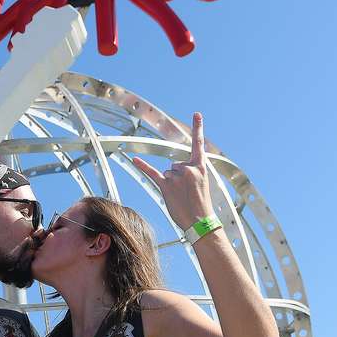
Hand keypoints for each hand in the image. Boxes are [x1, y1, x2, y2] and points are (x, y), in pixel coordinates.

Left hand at [132, 112, 213, 230]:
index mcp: (201, 167)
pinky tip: (134, 159)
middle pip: (176, 165)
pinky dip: (143, 166)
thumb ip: (192, 173)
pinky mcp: (166, 186)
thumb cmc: (201, 206)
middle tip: (186, 193)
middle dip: (179, 177)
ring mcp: (177, 177)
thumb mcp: (202, 185)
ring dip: (171, 184)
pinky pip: (152, 173)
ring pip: (168, 172)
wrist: (200, 222)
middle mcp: (188, 168)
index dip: (198, 128)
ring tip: (180, 197)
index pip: (199, 145)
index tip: (196, 114)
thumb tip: (174, 169)